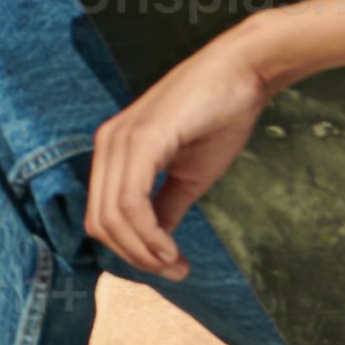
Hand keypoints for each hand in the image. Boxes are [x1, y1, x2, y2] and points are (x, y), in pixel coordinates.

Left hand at [85, 35, 270, 278]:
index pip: (101, 216)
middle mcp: (108, 143)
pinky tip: (171, 249)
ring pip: (112, 219)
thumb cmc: (219, 117)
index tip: (169, 268)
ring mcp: (121, 139)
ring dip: (144, 252)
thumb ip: (164, 208)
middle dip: (135, 258)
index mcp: (113, 150)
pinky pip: (131, 203)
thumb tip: (154, 248)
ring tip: (176, 265)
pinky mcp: (143, 138)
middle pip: (100, 224)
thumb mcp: (188, 175)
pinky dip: (149, 236)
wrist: (244, 72)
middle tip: (174, 272)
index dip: (130, 252)